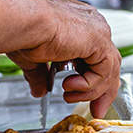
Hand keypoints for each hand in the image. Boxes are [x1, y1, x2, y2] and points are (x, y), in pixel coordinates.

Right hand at [6, 0, 121, 118]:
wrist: (24, 23)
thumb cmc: (24, 32)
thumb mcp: (33, 59)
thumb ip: (41, 75)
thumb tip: (39, 91)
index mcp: (77, 23)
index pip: (95, 54)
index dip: (92, 78)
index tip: (80, 95)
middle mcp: (91, 24)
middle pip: (108, 63)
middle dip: (101, 91)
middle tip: (95, 110)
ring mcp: (98, 31)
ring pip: (108, 70)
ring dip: (91, 91)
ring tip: (69, 96)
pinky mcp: (100, 41)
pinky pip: (104, 72)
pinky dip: (90, 84)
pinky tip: (70, 86)